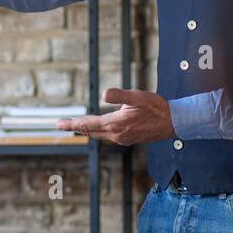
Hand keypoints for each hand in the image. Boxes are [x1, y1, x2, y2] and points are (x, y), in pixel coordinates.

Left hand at [56, 89, 175, 144]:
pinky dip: (98, 132)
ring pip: (98, 135)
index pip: (88, 124)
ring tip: (76, 125)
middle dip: (75, 127)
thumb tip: (104, 94)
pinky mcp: (128, 138)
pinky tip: (97, 129)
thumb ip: (120, 95)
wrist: (174, 123)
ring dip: (86, 130)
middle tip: (60, 124)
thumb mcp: (138, 97)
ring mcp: (122, 138)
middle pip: (90, 131)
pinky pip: (107, 136)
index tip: (58, 124)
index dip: (72, 123)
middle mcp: (116, 134)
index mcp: (116, 124)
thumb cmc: (156, 108)